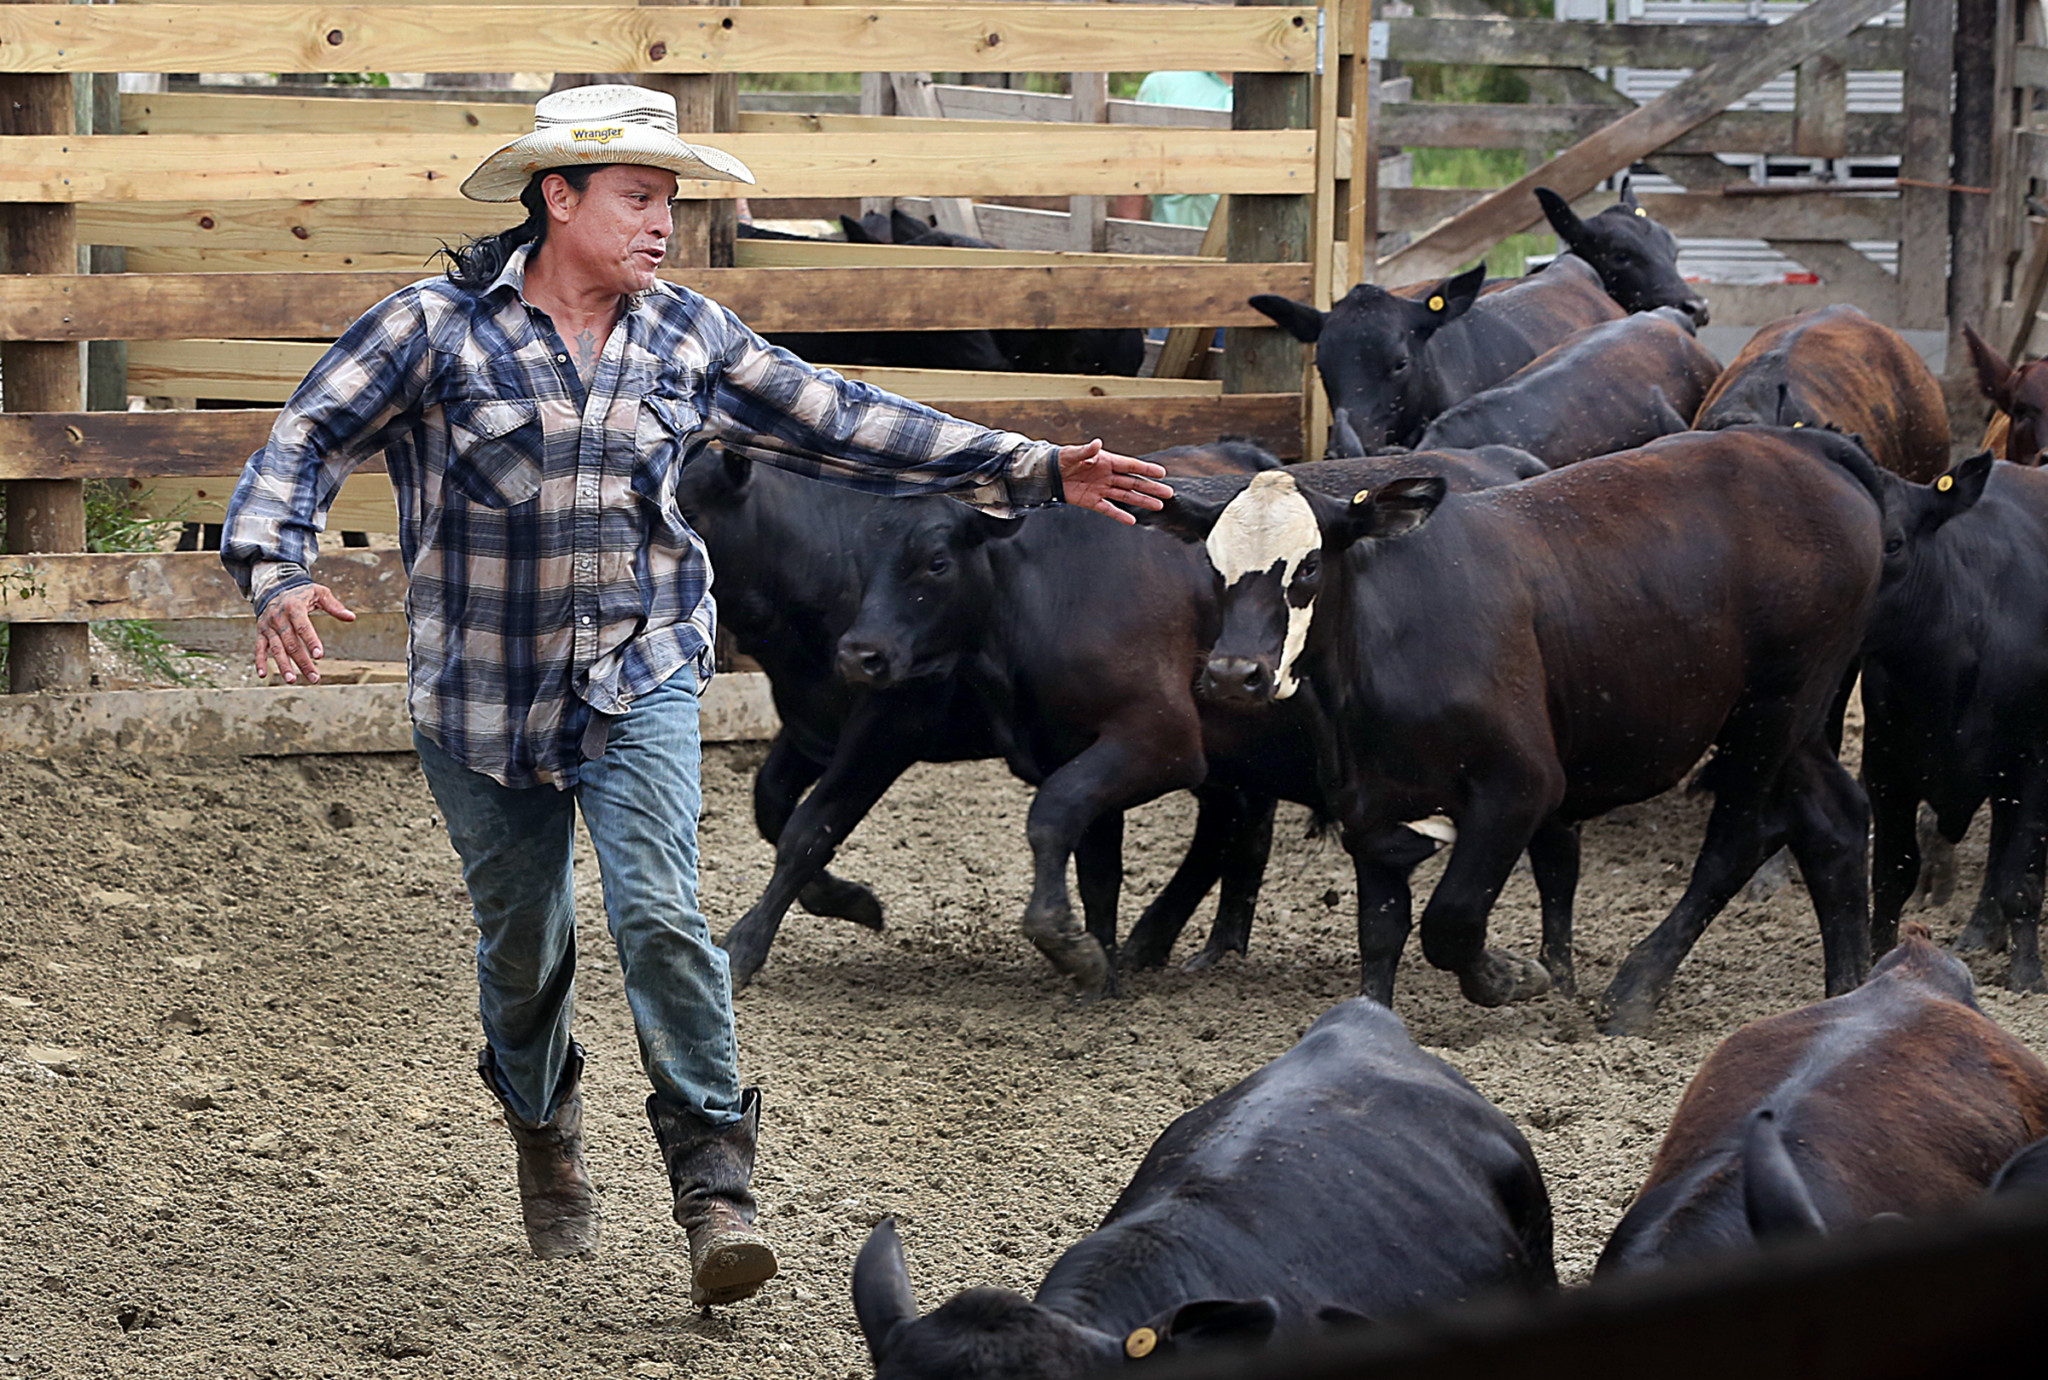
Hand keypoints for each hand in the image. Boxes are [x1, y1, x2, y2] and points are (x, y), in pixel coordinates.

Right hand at [254, 584, 356, 684]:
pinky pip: (259, 648)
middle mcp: (279, 618)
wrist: (273, 587)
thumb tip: (351, 617)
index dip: (311, 641)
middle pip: (291, 643)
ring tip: (292, 680)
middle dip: (302, 662)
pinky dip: (260, 661)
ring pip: (276, 648)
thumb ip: (334, 605)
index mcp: (294, 607)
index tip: (319, 656)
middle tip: (314, 678)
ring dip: (283, 665)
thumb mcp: (319, 592)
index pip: (303, 627)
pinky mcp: (261, 632)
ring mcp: (268, 626)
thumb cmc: (302, 593)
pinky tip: (262, 675)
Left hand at [1057, 440, 1171, 523]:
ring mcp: (1101, 489)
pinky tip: (1132, 521)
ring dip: (1142, 501)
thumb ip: (1086, 451)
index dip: (1146, 469)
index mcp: (1106, 461)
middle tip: (1169, 493)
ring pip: (1126, 496)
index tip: (1162, 473)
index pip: (1130, 466)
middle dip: (1151, 488)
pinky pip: (1108, 509)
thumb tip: (1097, 443)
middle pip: (1134, 483)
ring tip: (1159, 506)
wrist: (1047, 473)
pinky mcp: (1092, 501)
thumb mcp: (1072, 453)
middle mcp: (1107, 476)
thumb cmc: (1061, 459)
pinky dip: (1119, 515)